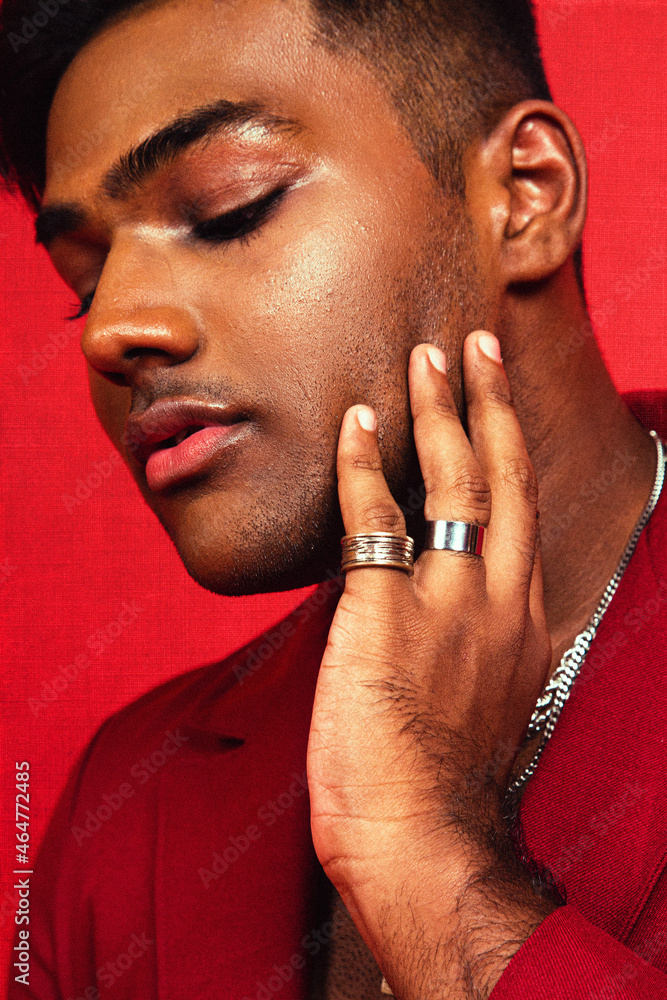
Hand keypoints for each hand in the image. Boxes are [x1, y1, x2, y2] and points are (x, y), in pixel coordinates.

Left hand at [307, 332, 557, 998]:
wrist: (420, 835)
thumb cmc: (439, 773)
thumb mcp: (480, 691)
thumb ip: (468, 630)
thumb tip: (429, 590)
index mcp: (523, 616)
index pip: (521, 510)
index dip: (511, 451)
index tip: (499, 407)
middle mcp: (499, 596)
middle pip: (504, 475)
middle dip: (492, 403)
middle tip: (477, 347)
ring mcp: (448, 600)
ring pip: (455, 480)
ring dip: (441, 411)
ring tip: (427, 359)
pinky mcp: (388, 612)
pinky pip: (377, 519)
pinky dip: (366, 467)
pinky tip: (356, 424)